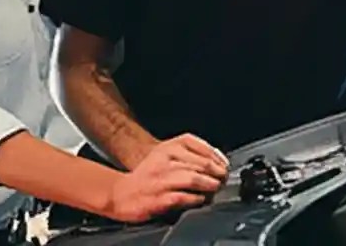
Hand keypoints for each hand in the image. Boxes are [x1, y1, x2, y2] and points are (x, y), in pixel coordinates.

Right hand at [105, 134, 228, 222]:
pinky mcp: (159, 198)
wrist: (121, 194)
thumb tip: (216, 161)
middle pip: (200, 163)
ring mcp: (161, 179)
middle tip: (223, 178)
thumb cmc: (146, 176)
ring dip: (209, 184)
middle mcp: (164, 160)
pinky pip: (183, 196)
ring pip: (193, 178)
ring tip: (215, 188)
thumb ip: (187, 156)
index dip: (216, 156)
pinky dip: (196, 198)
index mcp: (167, 147)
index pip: (198, 145)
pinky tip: (200, 199)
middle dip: (216, 172)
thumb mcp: (164, 156)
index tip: (224, 164)